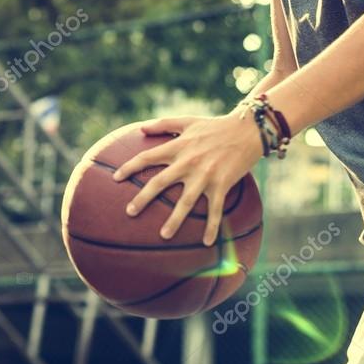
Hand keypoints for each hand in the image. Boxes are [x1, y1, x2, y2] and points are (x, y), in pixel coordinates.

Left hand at [112, 113, 262, 245]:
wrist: (248, 129)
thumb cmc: (215, 126)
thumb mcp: (188, 121)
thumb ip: (163, 125)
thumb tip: (140, 128)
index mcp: (177, 147)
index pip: (147, 157)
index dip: (129, 167)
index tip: (115, 178)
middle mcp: (188, 162)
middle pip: (160, 182)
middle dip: (143, 198)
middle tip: (130, 212)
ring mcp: (205, 175)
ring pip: (186, 202)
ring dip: (174, 220)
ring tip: (163, 236)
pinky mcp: (222, 185)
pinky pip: (215, 210)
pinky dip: (212, 227)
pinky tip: (206, 242)